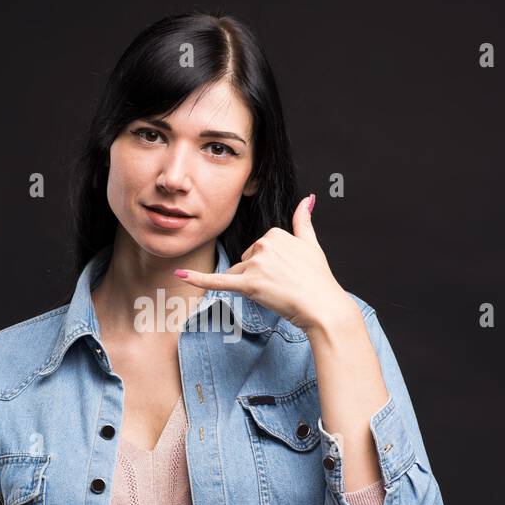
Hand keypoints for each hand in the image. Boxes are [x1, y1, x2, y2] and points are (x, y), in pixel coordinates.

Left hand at [174, 193, 356, 333]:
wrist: (323, 307)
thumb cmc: (318, 279)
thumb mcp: (311, 244)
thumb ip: (303, 220)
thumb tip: (308, 198)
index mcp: (274, 233)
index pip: (258, 249)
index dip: (269, 265)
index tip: (287, 272)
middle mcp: (263, 245)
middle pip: (246, 261)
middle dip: (258, 275)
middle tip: (284, 285)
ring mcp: (255, 265)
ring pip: (238, 275)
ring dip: (251, 286)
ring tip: (277, 293)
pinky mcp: (248, 285)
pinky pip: (217, 281)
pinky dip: (198, 279)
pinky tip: (180, 275)